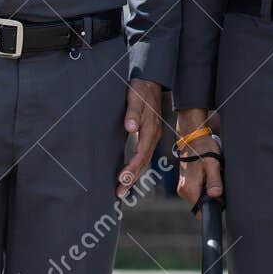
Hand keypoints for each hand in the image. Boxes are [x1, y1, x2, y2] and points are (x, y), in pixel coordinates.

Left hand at [117, 78, 163, 198]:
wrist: (150, 81)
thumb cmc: (141, 89)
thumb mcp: (135, 98)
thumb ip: (133, 113)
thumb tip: (130, 127)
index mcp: (150, 129)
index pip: (141, 154)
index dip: (131, 168)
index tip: (122, 178)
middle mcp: (153, 135)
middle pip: (143, 162)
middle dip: (131, 178)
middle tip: (119, 192)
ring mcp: (151, 136)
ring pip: (143, 161)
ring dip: (133, 176)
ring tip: (121, 189)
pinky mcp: (147, 135)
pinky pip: (142, 155)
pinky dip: (134, 166)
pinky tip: (127, 174)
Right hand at [173, 107, 223, 206]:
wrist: (193, 139)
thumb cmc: (203, 149)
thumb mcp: (212, 164)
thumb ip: (214, 181)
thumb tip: (216, 195)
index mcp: (189, 188)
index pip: (200, 210)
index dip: (212, 206)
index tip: (219, 196)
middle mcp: (183, 191)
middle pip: (200, 204)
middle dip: (211, 196)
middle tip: (216, 180)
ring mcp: (183, 188)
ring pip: (199, 198)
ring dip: (208, 190)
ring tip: (212, 175)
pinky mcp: (185, 185)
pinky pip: (197, 192)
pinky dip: (204, 186)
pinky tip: (207, 175)